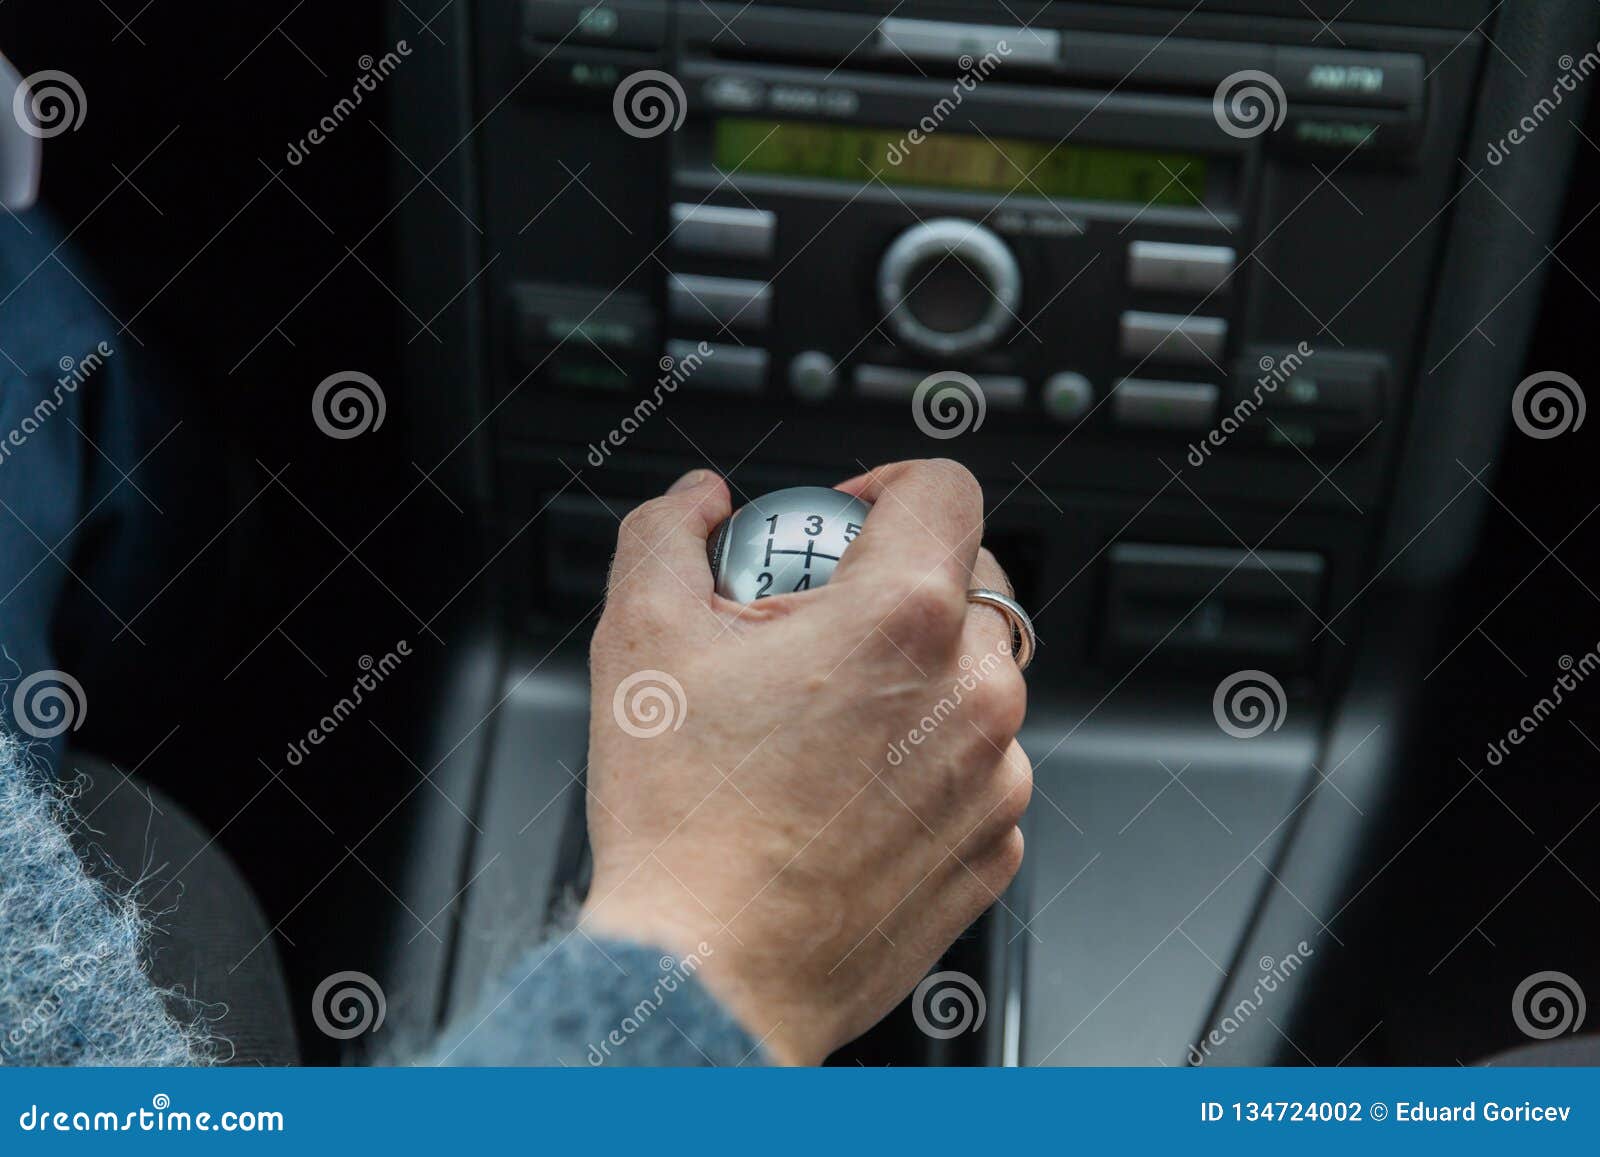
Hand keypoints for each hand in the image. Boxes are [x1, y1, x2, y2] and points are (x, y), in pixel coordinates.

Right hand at [580, 459, 1030, 1064]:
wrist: (710, 972)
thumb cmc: (683, 821)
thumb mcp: (641, 636)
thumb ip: (669, 532)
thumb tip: (700, 501)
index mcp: (904, 619)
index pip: (946, 489)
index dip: (883, 486)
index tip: (841, 523)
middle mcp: (973, 693)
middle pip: (968, 581)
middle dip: (895, 585)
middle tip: (814, 631)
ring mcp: (995, 778)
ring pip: (975, 679)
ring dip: (914, 677)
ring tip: (823, 725)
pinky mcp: (993, 846)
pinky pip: (978, 766)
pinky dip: (927, 759)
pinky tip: (848, 792)